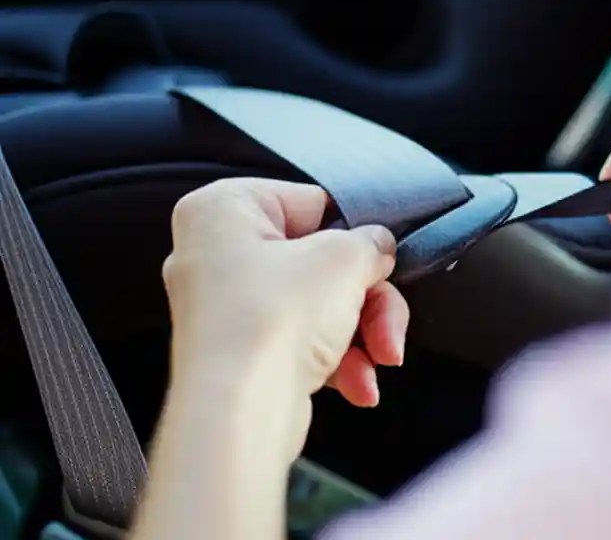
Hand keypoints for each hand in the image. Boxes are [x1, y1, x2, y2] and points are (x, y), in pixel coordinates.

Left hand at [162, 179, 407, 424]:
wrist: (237, 415)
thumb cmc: (270, 324)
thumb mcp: (344, 260)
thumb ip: (370, 242)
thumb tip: (377, 247)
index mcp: (223, 211)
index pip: (311, 203)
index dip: (353, 234)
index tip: (377, 259)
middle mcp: (215, 255)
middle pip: (321, 261)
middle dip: (367, 298)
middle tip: (386, 319)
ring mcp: (227, 308)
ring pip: (319, 306)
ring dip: (361, 334)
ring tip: (382, 358)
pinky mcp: (241, 354)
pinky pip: (302, 342)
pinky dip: (338, 360)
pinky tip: (360, 384)